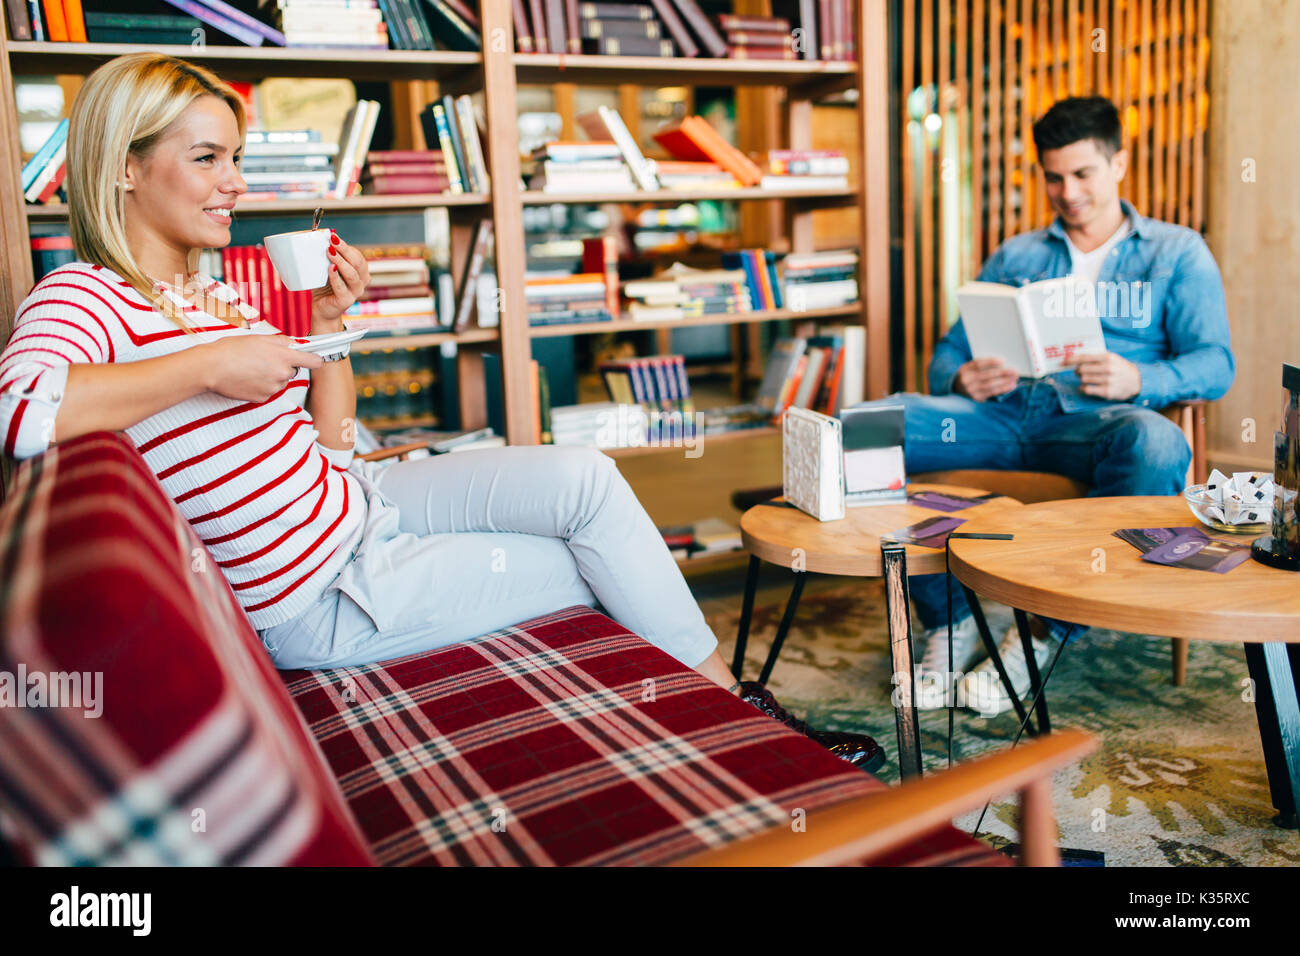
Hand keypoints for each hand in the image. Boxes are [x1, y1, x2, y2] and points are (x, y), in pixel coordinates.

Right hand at [203, 334, 323, 402]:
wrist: (212, 368)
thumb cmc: (231, 350)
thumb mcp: (259, 338)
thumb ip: (280, 341)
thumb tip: (292, 343)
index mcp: (283, 357)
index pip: (313, 361)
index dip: (315, 359)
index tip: (315, 358)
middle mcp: (281, 374)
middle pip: (293, 372)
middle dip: (284, 366)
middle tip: (265, 359)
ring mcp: (272, 388)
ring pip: (280, 382)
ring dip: (271, 376)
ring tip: (252, 368)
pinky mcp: (262, 398)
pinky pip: (268, 391)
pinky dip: (261, 386)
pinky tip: (247, 377)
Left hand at [310, 230, 370, 331]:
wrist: (322, 309)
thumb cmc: (325, 287)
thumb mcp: (327, 268)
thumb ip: (327, 257)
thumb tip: (317, 236)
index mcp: (360, 272)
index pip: (357, 256)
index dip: (346, 246)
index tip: (333, 236)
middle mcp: (362, 281)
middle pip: (357, 262)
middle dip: (344, 249)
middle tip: (332, 239)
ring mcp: (355, 292)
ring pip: (352, 274)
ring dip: (341, 261)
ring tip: (329, 251)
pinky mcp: (346, 301)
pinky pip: (342, 287)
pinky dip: (335, 276)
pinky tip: (330, 268)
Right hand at [952, 357, 1018, 400]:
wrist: (958, 388)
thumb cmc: (971, 374)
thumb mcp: (972, 367)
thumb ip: (984, 365)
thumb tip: (1003, 363)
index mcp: (965, 369)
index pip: (978, 364)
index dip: (991, 362)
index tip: (1003, 361)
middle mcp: (967, 380)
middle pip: (986, 375)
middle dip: (1002, 373)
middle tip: (1014, 371)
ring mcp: (971, 390)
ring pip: (990, 385)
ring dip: (1004, 381)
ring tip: (1015, 378)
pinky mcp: (976, 397)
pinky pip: (992, 393)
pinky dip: (1003, 389)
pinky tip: (1011, 386)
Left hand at [1066, 352, 1141, 400]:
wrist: (1136, 381)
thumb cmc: (1119, 368)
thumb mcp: (1112, 358)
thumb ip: (1096, 357)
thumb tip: (1075, 356)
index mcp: (1108, 357)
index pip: (1084, 357)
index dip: (1071, 360)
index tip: (1062, 362)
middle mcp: (1108, 368)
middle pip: (1081, 369)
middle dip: (1077, 370)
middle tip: (1078, 371)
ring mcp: (1108, 381)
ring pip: (1083, 379)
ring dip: (1081, 379)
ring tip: (1086, 378)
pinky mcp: (1107, 392)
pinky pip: (1087, 390)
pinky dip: (1083, 388)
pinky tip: (1086, 387)